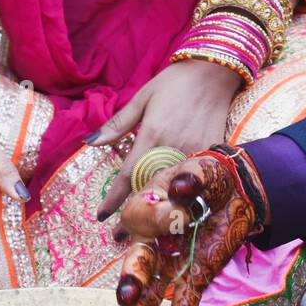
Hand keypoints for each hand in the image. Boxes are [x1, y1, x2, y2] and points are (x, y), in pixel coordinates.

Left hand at [89, 59, 241, 221]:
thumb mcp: (142, 98)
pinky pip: (196, 181)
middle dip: (134, 214)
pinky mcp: (212, 153)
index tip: (102, 217)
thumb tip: (90, 143)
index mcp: (152, 135)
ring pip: (173, 190)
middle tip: (120, 235)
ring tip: (145, 232)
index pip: (127, 176)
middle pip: (150, 190)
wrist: (215, 70)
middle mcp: (173, 148)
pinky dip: (184, 196)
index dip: (113, 199)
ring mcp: (195, 153)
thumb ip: (117, 124)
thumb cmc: (175, 82)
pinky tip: (175, 212)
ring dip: (158, 212)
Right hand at [111, 153, 257, 305]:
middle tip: (124, 297)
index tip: (181, 196)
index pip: (137, 218)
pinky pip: (184, 305)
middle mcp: (152, 241)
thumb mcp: (201, 170)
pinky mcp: (195, 278)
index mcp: (144, 209)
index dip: (158, 213)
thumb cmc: (210, 176)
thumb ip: (189, 178)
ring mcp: (172, 264)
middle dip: (130, 280)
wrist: (238, 189)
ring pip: (150, 293)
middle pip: (136, 263)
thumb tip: (180, 191)